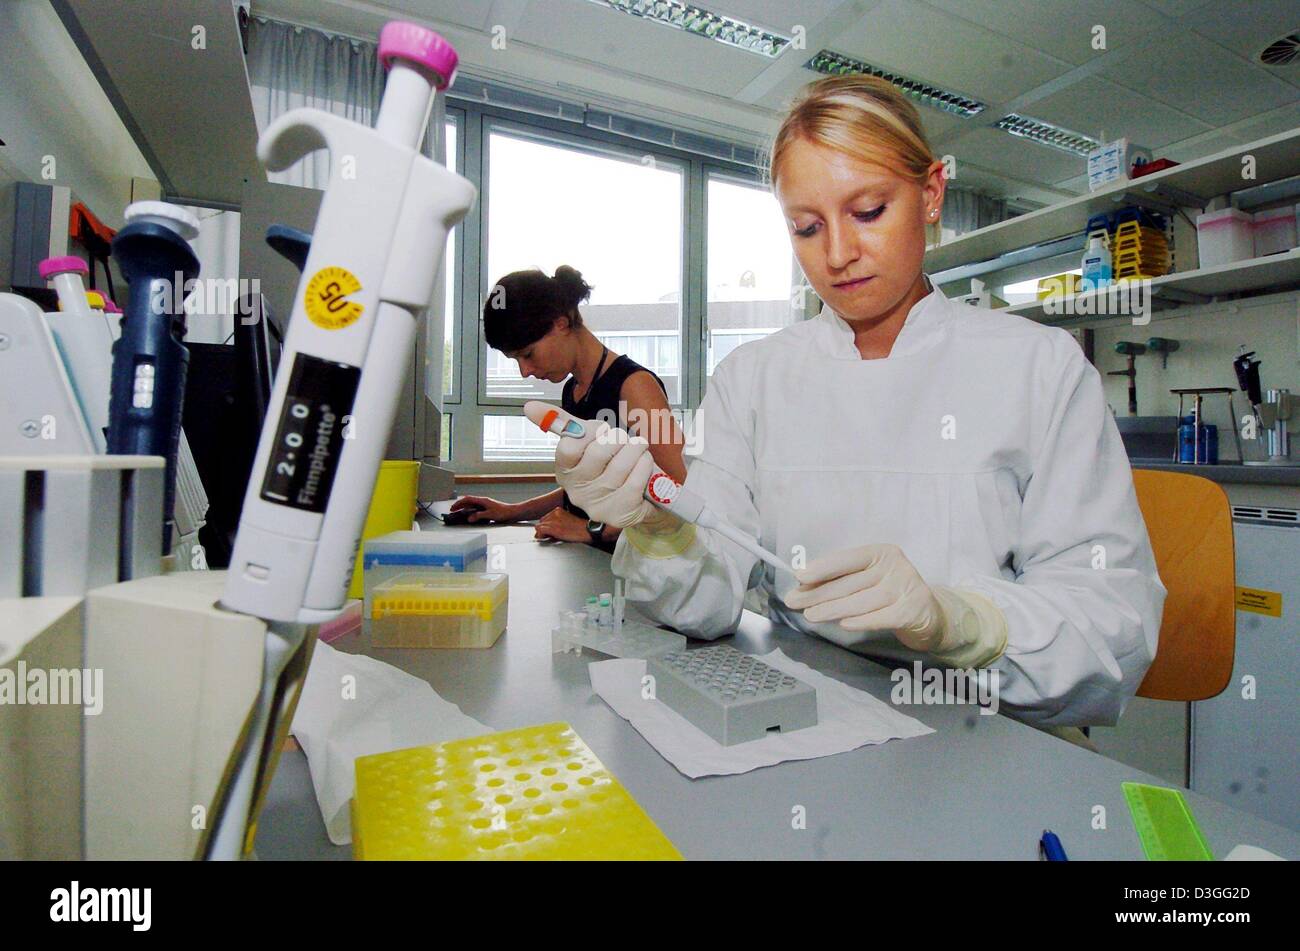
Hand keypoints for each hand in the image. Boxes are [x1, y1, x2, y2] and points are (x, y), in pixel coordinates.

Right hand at [451, 495, 516, 523]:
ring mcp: (485, 504)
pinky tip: (469, 515)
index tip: (452, 508)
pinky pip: (476, 508)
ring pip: (472, 504)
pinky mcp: (488, 508)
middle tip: (452, 510)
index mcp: (482, 500)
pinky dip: (470, 511)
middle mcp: (483, 501)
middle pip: (468, 501)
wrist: (513, 512)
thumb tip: (469, 518)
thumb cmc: (504, 512)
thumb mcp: (490, 515)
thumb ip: (479, 516)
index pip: (467, 499)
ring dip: (464, 507)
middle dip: (459, 505)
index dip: (459, 503)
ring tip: (458, 512)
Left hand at [533, 507, 592, 543]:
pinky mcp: (553, 528)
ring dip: (542, 533)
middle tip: (548, 536)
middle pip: (542, 521)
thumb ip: (558, 523)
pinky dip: (541, 535)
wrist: (587, 531)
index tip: (549, 532)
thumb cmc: (580, 529)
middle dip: (543, 529)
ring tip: (549, 538)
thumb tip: (547, 531)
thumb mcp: (568, 522)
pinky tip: (546, 538)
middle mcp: (555, 513)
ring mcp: (553, 520)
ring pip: (539, 526)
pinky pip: (540, 530)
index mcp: (558, 510)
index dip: (546, 526)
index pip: (546, 518)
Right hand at [554, 419, 657, 528]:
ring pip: (623, 461)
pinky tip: (643, 465)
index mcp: (565, 472)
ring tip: (636, 451)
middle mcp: (577, 492)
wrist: (637, 499)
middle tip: (622, 441)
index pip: (569, 446)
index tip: (601, 431)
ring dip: (636, 449)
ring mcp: (599, 505)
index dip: (591, 432)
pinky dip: (645, 463)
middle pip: (599, 452)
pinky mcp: (622, 513)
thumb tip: (529, 406)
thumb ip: (562, 423)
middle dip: (617, 438)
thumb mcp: (586, 443)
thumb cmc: (609, 466)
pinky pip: (638, 475)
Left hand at [783, 544, 945, 651]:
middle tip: (794, 602)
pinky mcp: (912, 611)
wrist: (930, 615)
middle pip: (850, 583)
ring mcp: (906, 588)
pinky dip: (861, 621)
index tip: (799, 576)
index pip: (847, 559)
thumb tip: (804, 584)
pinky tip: (844, 624)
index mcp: (882, 553)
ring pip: (861, 601)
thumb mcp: (870, 580)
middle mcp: (896, 566)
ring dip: (832, 609)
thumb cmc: (891, 594)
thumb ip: (843, 580)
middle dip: (818, 593)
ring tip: (810, 615)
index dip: (823, 568)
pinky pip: (881, 617)